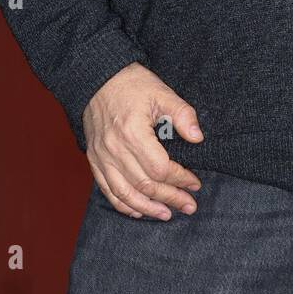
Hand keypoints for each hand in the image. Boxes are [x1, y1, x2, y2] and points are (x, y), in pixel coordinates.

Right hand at [82, 62, 204, 218]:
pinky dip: (122, 204)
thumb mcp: (162, 93)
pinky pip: (107, 189)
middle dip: (170, 198)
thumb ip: (182, 114)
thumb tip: (198, 137)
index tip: (195, 183)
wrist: (98, 78)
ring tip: (166, 215)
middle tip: (189, 206)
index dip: (180, 179)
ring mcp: (102, 156)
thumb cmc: (133, 84)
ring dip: (147, 208)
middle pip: (145, 185)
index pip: (160, 168)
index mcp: (132, 132)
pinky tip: (138, 211)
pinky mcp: (94, 159)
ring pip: (125, 193)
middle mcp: (114, 149)